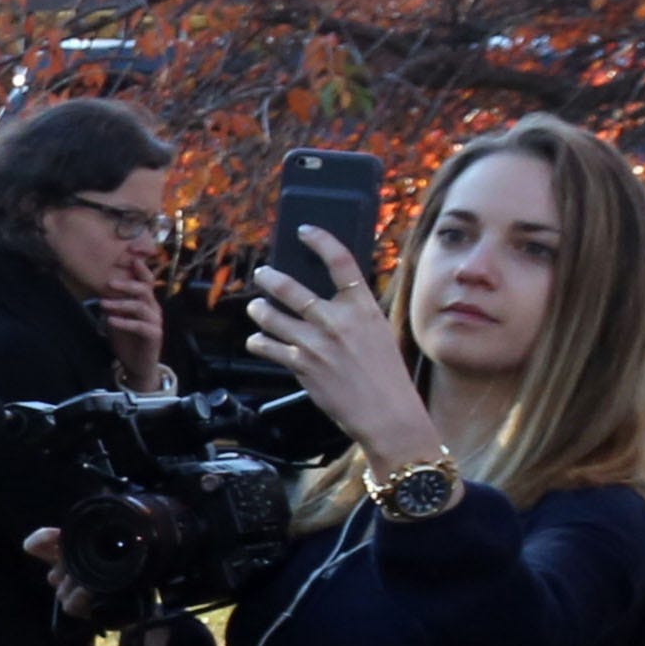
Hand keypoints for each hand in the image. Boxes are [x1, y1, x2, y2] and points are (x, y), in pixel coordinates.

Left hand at [90, 276, 167, 390]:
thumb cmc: (127, 337)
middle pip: (144, 290)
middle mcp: (153, 308)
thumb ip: (114, 301)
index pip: (146, 280)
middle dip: (127, 285)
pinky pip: (140, 326)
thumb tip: (98, 283)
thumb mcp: (119, 315)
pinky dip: (124, 322)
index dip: (141, 268)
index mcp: (146, 301)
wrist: (136, 364)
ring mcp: (155, 322)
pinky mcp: (154, 335)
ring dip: (120, 304)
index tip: (130, 256)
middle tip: (109, 283)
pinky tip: (110, 320)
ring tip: (103, 304)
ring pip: (141, 307)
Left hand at [241, 228, 435, 463]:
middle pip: (291, 288)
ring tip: (256, 308)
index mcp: (363, 308)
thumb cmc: (386, 376)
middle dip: (270, 278)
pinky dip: (259, 342)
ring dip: (259, 310)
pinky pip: (267, 346)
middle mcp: (337, 320)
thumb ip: (352, 315)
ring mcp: (316, 343)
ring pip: (271, 316)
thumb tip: (325, 300)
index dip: (320, 240)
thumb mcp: (377, 334)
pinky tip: (258, 341)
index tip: (305, 231)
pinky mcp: (301, 365)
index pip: (340, 261)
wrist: (387, 414)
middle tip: (262, 274)